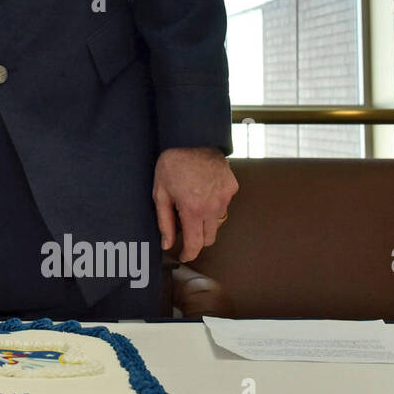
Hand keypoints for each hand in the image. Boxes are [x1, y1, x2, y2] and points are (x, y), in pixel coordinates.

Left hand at [153, 146, 238, 262]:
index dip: (189, 253)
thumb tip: (167, 243)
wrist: (192, 138)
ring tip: (192, 202)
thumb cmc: (172, 164)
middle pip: (210, 237)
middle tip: (185, 230)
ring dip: (206, 220)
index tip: (184, 255)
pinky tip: (203, 190)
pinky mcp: (232, 187)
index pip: (196, 244)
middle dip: (197, 239)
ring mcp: (225, 197)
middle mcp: (213, 207)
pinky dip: (214, 203)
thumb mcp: (160, 193)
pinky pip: (223, 204)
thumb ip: (164, 221)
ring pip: (217, 221)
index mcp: (193, 210)